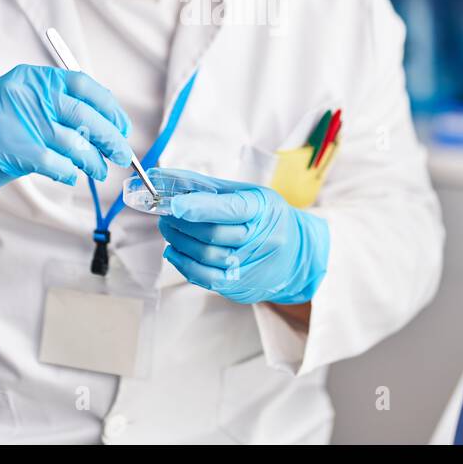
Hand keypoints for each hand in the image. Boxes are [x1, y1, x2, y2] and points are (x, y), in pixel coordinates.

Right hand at [0, 65, 132, 202]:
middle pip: (85, 116)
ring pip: (75, 143)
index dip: (109, 107)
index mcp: (32, 79)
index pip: (83, 86)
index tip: (121, 125)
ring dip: (93, 161)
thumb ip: (54, 104)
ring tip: (99, 169)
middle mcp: (28, 96)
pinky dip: (69, 171)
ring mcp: (21, 123)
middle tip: (122, 153)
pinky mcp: (15, 151)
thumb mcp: (19, 100)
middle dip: (110, 138)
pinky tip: (71, 175)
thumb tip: (102, 122)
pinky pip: (56, 163)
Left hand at [154, 168, 329, 304]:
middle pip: (213, 233)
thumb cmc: (267, 218)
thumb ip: (210, 188)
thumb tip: (168, 178)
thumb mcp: (249, 194)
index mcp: (264, 209)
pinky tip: (174, 252)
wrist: (297, 255)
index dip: (200, 207)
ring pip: (205, 255)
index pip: (231, 209)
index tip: (175, 204)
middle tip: (165, 213)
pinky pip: (205, 277)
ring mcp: (250, 265)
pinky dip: (183, 264)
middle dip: (181, 222)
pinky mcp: (240, 285)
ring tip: (168, 228)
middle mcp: (261, 239)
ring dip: (179, 241)